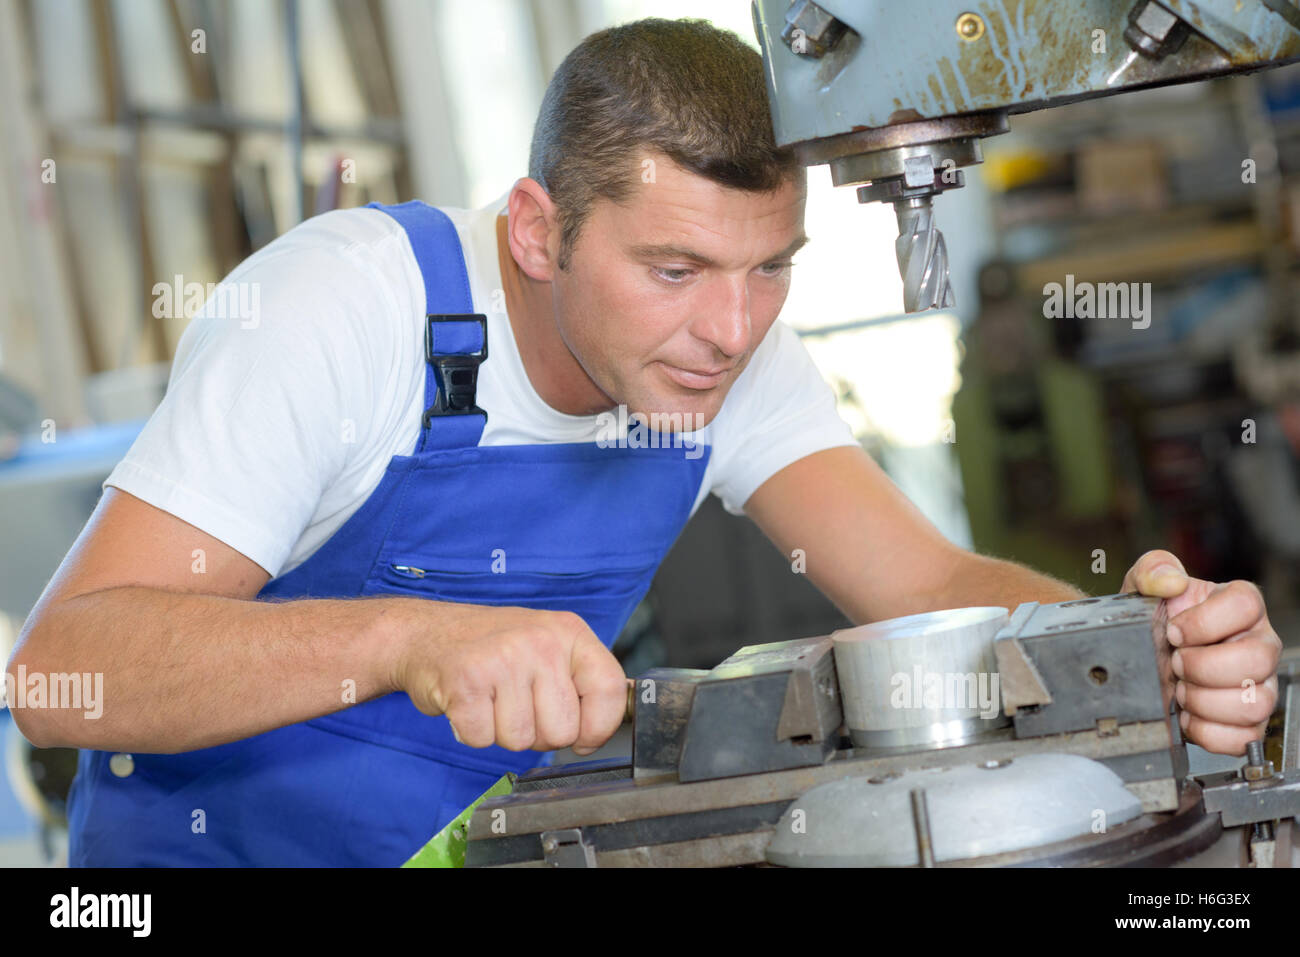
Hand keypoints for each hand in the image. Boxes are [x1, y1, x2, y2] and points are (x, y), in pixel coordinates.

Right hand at [392, 603, 626, 753]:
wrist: (425, 633)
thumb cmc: (491, 647)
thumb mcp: (547, 646)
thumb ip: (580, 682)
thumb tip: (604, 729)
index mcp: (568, 632)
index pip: (610, 690)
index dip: (599, 728)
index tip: (584, 739)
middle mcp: (540, 641)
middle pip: (563, 730)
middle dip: (539, 734)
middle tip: (516, 705)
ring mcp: (503, 660)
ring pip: (521, 740)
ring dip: (501, 732)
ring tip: (490, 700)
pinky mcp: (466, 682)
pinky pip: (483, 740)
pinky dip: (471, 732)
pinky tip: (468, 704)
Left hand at [1122, 550, 1280, 755]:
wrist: (1141, 661)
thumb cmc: (1154, 623)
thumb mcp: (1144, 588)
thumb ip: (1153, 570)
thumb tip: (1170, 579)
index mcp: (1240, 607)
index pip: (1246, 606)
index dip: (1203, 622)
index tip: (1173, 630)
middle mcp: (1258, 645)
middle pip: (1258, 660)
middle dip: (1202, 666)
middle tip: (1175, 664)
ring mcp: (1259, 686)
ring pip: (1254, 704)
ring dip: (1203, 701)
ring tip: (1179, 690)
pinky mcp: (1248, 723)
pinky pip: (1244, 738)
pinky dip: (1207, 732)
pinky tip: (1187, 716)